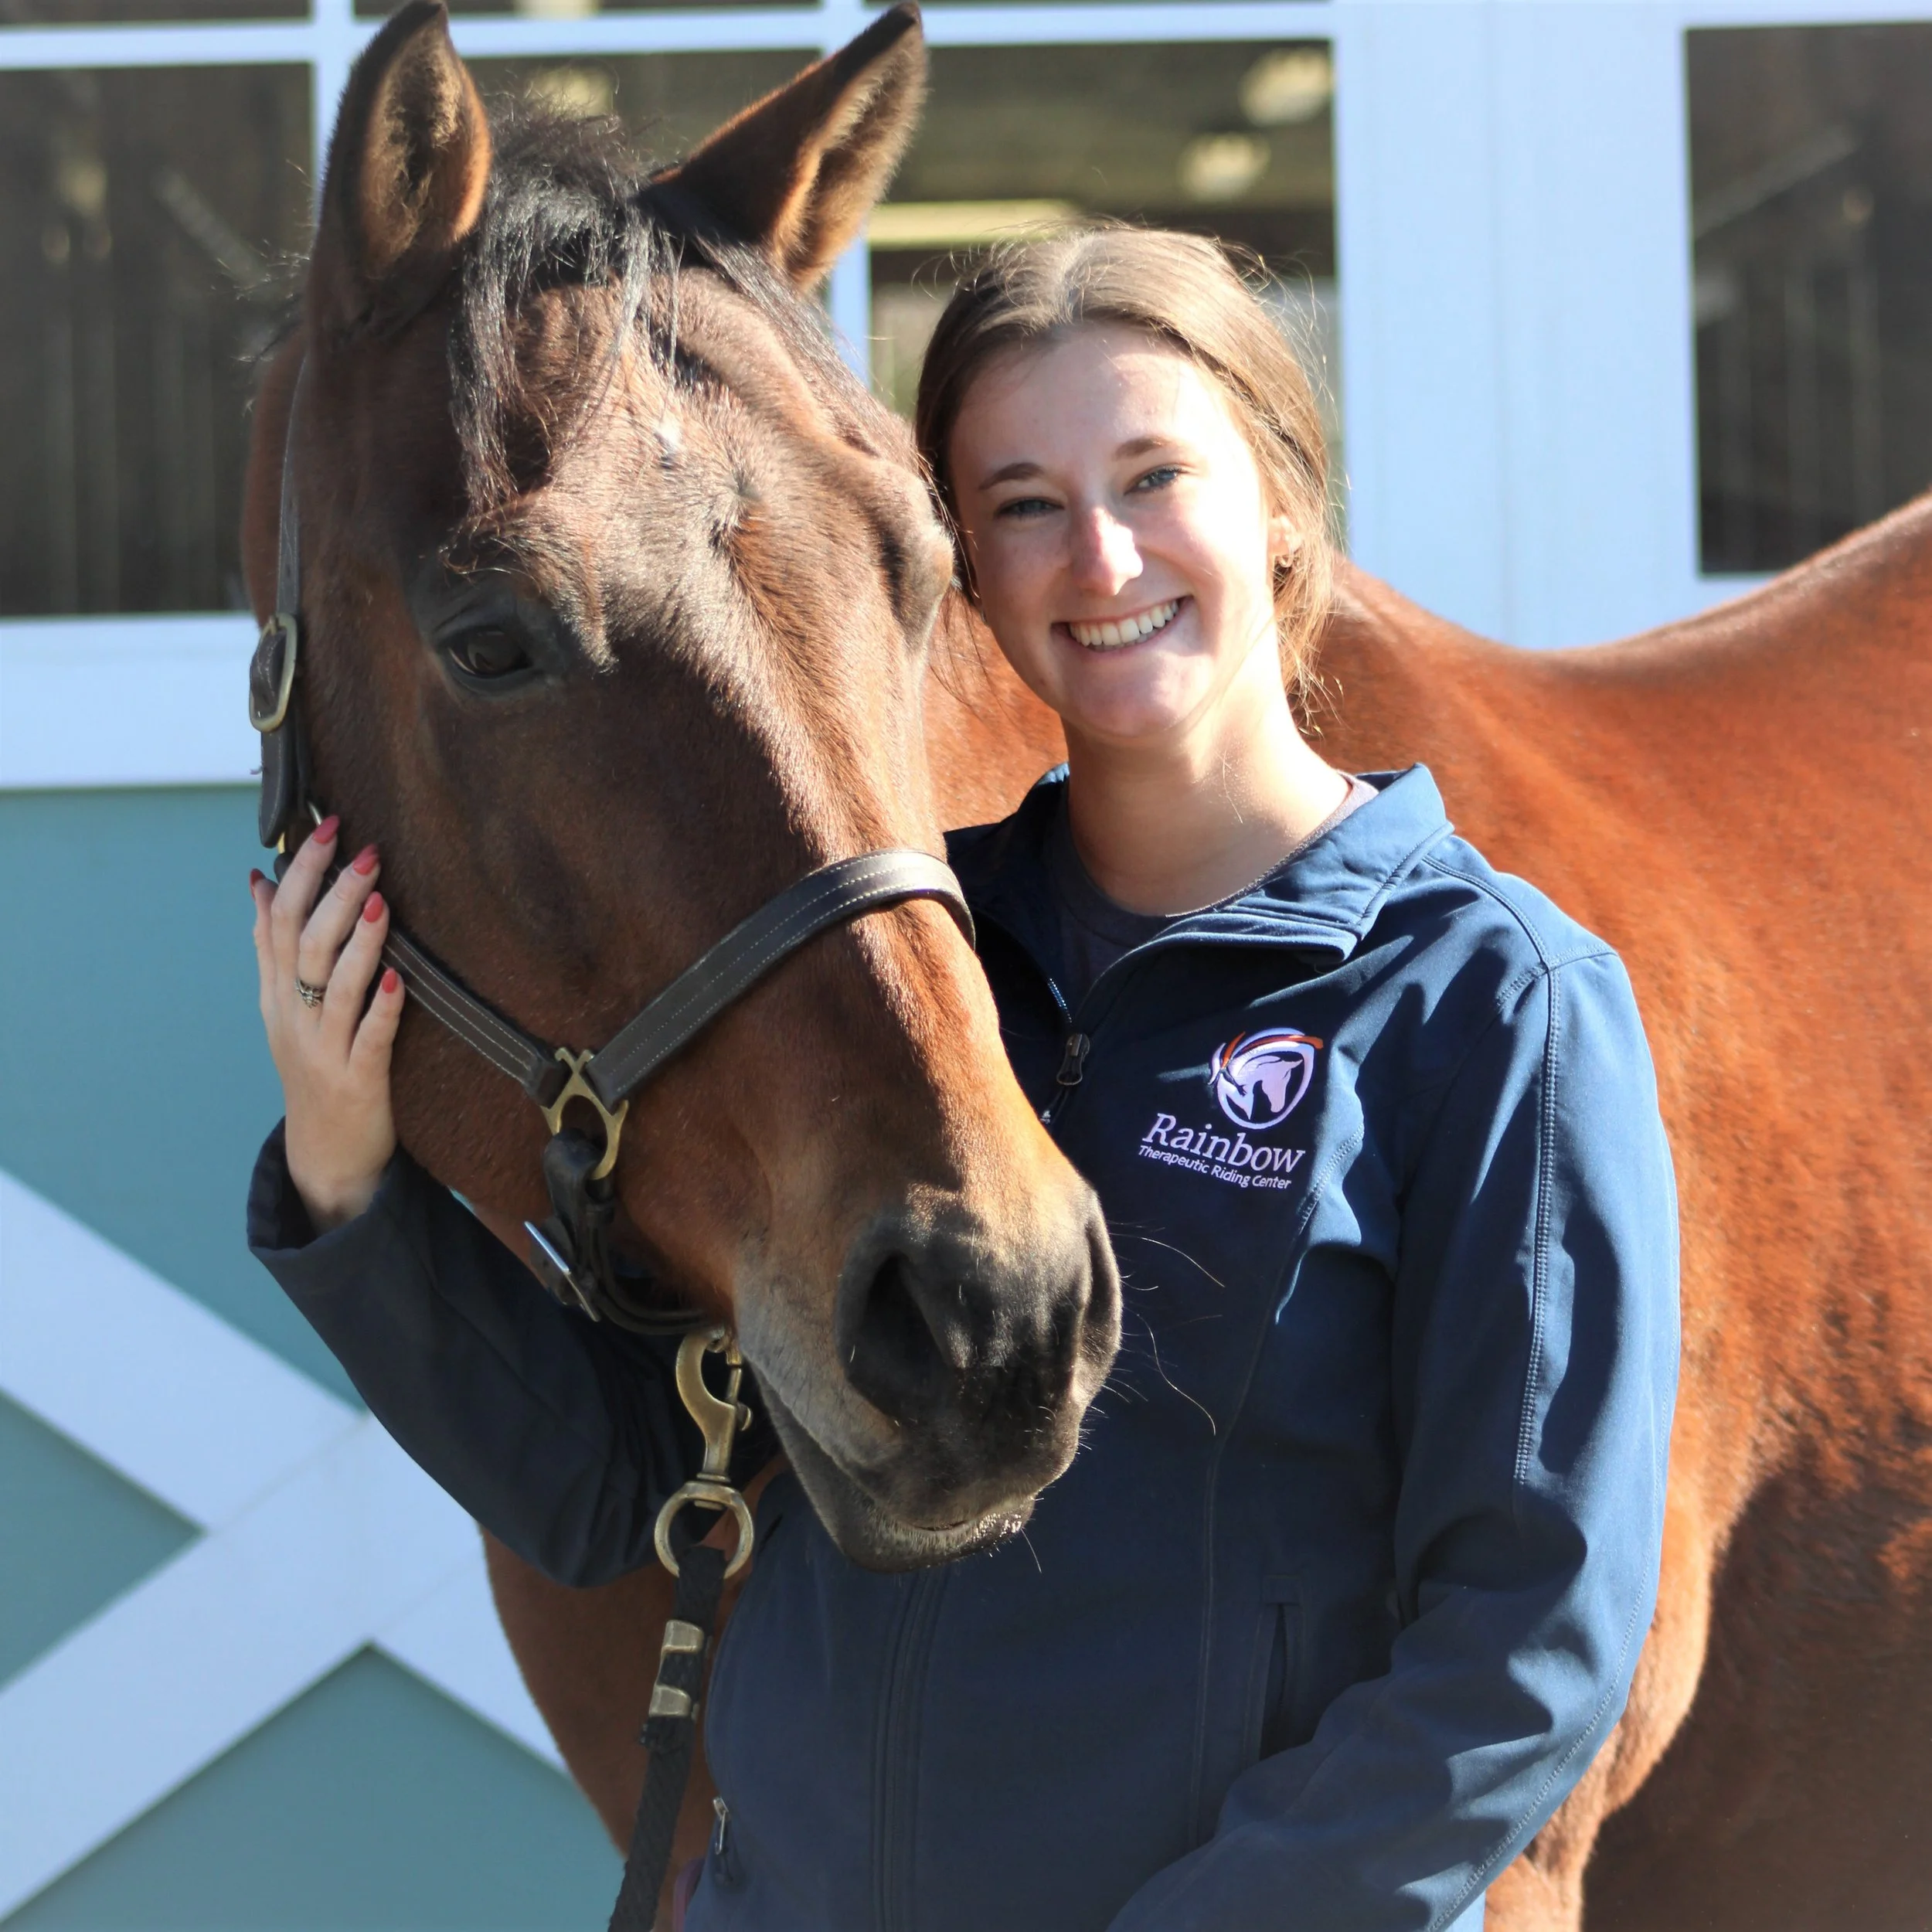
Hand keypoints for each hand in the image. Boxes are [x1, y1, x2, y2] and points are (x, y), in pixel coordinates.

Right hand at [251, 816, 405, 1231]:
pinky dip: (382, 1011)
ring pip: (335, 988)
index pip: (278, 918)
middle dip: (333, 894)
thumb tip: (259, 880)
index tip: (327, 825)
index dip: (301, 870)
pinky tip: (399, 982)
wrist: (325, 1154)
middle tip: (365, 849)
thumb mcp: (285, 1005)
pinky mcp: (358, 1082)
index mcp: (276, 993)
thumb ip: (273, 945)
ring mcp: (323, 1051)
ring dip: (359, 943)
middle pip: (304, 945)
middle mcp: (294, 1016)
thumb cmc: (315, 1066)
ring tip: (381, 901)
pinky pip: (370, 1041)